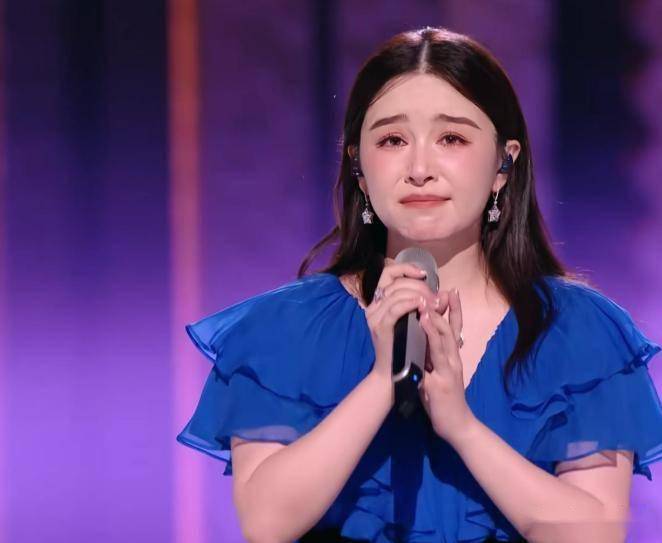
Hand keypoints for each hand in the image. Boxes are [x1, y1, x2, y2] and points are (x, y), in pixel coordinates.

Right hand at [365, 258, 437, 387]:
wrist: (395, 375)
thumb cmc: (407, 349)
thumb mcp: (420, 323)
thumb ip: (431, 308)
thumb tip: (445, 293)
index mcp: (380, 302)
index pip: (388, 273)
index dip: (406, 268)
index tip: (423, 274)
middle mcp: (373, 306)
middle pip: (396, 282)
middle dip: (419, 287)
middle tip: (434, 298)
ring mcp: (374, 317)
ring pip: (396, 294)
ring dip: (419, 295)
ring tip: (433, 304)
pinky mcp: (380, 327)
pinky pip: (395, 308)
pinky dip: (410, 304)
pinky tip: (423, 307)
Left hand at [418, 288, 476, 444]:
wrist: (457, 425)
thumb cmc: (444, 398)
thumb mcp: (440, 372)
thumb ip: (435, 356)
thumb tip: (423, 338)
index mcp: (452, 356)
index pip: (455, 327)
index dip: (454, 309)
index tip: (450, 291)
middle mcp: (454, 359)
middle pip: (452, 329)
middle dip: (445, 309)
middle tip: (438, 291)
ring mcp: (449, 371)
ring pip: (445, 342)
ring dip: (435, 323)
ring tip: (426, 308)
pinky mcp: (442, 383)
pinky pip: (434, 362)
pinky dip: (429, 347)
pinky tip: (422, 338)